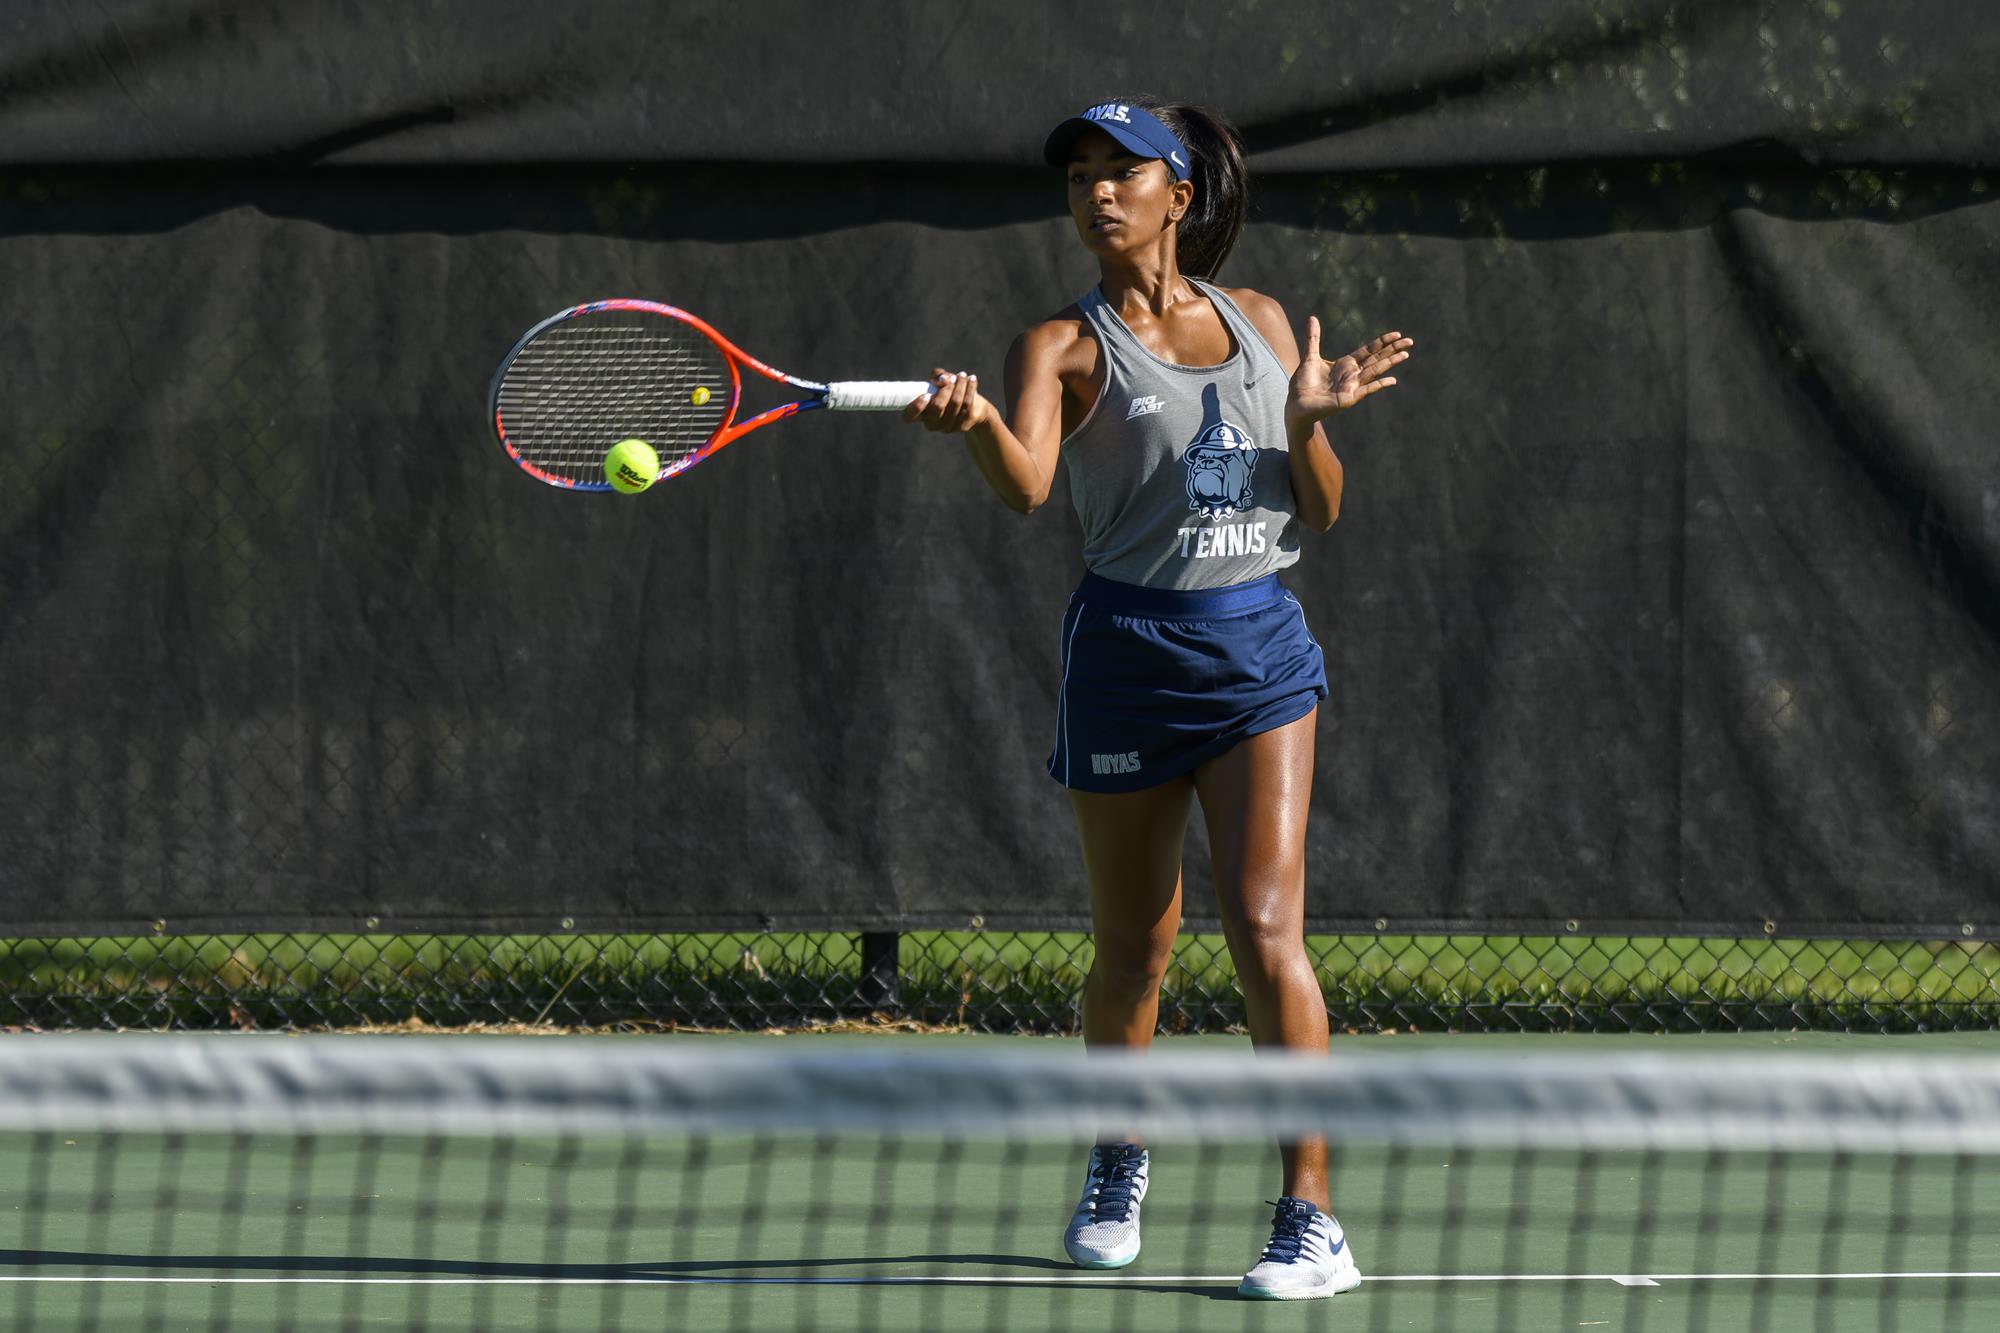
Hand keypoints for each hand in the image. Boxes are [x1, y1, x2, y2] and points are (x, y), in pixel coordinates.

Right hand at [901, 368, 990, 433]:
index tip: (926, 394)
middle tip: (952, 378)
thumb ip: (938, 375)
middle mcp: (931, 424)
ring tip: (962, 375)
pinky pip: (967, 405)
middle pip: (937, 406)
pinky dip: (970, 389)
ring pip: (954, 403)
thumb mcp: (940, 380)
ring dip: (959, 385)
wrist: (973, 405)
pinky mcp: (962, 426)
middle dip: (946, 388)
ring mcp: (947, 427)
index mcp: (919, 414)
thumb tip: (944, 380)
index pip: (909, 416)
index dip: (916, 407)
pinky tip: (972, 379)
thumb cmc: (949, 390)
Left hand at [1286, 319, 1411, 430]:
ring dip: (1390, 363)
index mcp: (1345, 364)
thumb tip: (1312, 317)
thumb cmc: (1303, 384)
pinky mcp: (1348, 398)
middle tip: (1410, 341)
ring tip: (1406, 354)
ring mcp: (1352, 386)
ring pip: (1375, 371)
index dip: (1382, 342)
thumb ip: (1313, 338)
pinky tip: (1392, 380)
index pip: (1369, 350)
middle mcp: (1352, 374)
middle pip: (1377, 359)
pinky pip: (1366, 390)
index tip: (1397, 334)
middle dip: (1392, 350)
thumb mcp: (1310, 357)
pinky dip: (1378, 385)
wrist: (1296, 404)